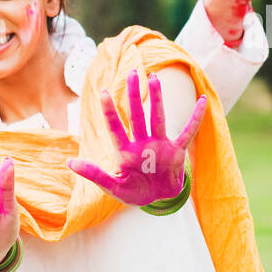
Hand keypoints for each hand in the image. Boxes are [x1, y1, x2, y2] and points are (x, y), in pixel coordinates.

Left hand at [68, 69, 204, 206]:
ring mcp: (160, 145)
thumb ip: (94, 174)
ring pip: (157, 117)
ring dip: (156, 98)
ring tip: (154, 78)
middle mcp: (141, 143)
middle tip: (132, 72)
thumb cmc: (133, 192)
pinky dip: (196, 117)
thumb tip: (69, 163)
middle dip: (133, 95)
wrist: (157, 199)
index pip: (115, 127)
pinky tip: (202, 100)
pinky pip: (188, 131)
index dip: (109, 111)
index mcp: (124, 152)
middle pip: (136, 115)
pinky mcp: (176, 151)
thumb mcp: (112, 187)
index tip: (103, 92)